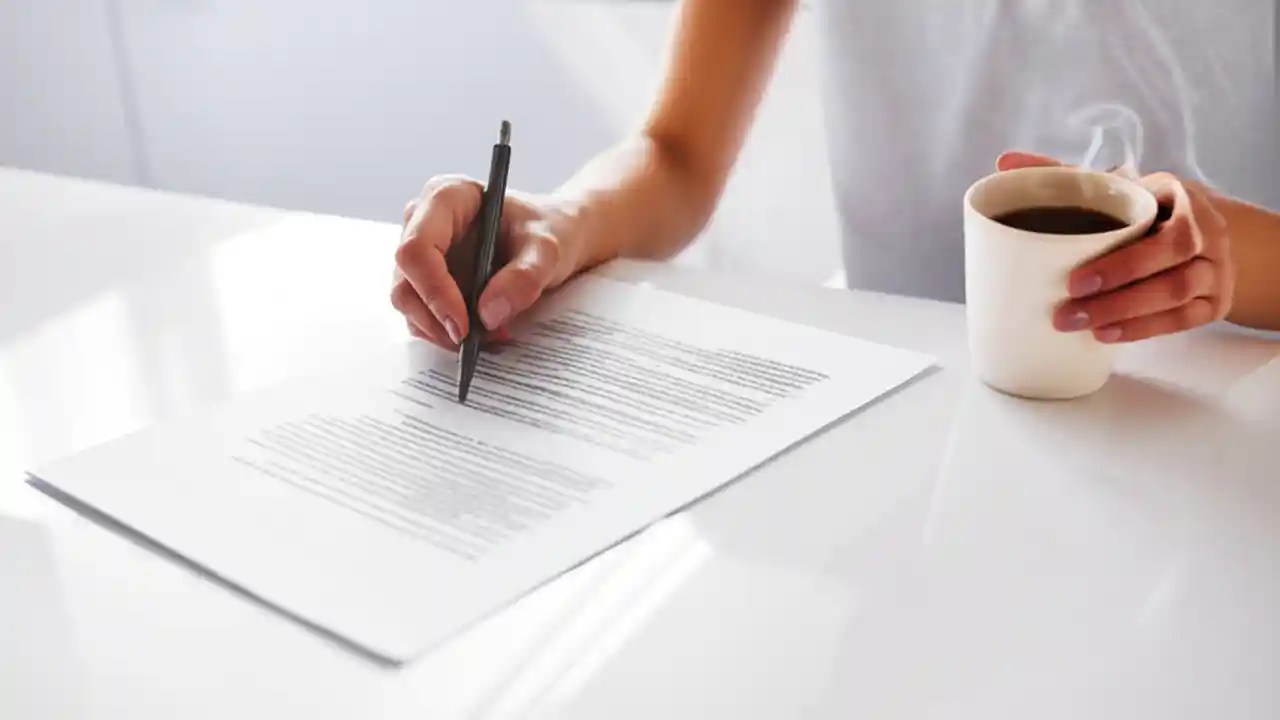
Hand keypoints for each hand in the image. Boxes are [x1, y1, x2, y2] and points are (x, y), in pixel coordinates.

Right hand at [391, 175, 578, 348]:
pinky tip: (483, 331)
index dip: (434, 291)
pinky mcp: (426, 280)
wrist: (555, 238)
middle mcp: (423, 222)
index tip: (463, 327)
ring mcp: (421, 254)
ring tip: (491, 334)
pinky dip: (448, 331)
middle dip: (439, 319)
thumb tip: (488, 313)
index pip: (416, 249)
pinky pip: (421, 315)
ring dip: (444, 330)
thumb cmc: (549, 230)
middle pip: (406, 282)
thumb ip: (524, 277)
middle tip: (479, 340)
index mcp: (445, 198)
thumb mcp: (548, 249)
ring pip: (409, 304)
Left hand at [997, 151, 1234, 341]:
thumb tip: (1005, 161)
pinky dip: (1144, 329)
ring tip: (1081, 326)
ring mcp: (1216, 269)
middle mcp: (1207, 232)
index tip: (1073, 280)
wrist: (1204, 234)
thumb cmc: (1148, 208)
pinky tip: (1106, 336)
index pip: (1160, 226)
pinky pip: (1184, 320)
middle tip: (1066, 311)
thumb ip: (1064, 173)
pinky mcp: (1215, 302)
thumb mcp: (1117, 186)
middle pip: (1170, 265)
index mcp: (1182, 197)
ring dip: (1127, 314)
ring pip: (1178, 295)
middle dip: (1117, 293)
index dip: (1120, 260)